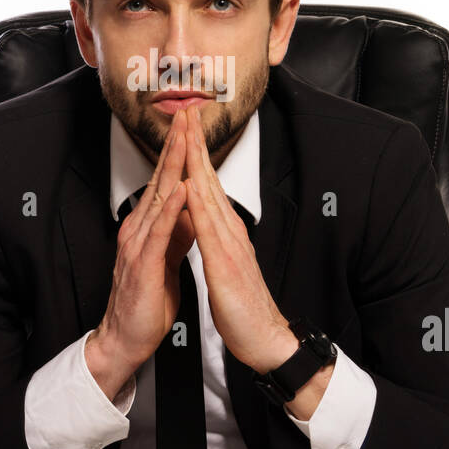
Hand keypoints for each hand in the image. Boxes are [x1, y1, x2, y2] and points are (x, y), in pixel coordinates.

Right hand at [86, 108, 195, 399]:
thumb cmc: (147, 302)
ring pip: (159, 197)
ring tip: (184, 139)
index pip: (166, 181)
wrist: (127, 339)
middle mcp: (139, 228)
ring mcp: (138, 244)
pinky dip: (172, 209)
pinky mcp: (143, 264)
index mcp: (147, 227)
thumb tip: (190, 211)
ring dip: (173, 166)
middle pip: (160, 179)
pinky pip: (159, 232)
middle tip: (185, 114)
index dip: (179, 151)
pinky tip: (182, 190)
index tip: (190, 125)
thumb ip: (176, 233)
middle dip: (174, 145)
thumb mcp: (168, 259)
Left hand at [179, 103, 298, 374]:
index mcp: (225, 229)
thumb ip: (215, 237)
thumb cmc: (243, 304)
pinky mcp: (226, 263)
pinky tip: (191, 186)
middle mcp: (229, 229)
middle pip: (209, 178)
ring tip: (187, 133)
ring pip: (209, 194)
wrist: (264, 337)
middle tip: (187, 111)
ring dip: (198, 162)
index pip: (206, 183)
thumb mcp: (224, 261)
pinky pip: (209, 229)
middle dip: (196, 144)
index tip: (185, 126)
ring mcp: (229, 243)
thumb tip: (203, 216)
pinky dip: (199, 204)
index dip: (195, 153)